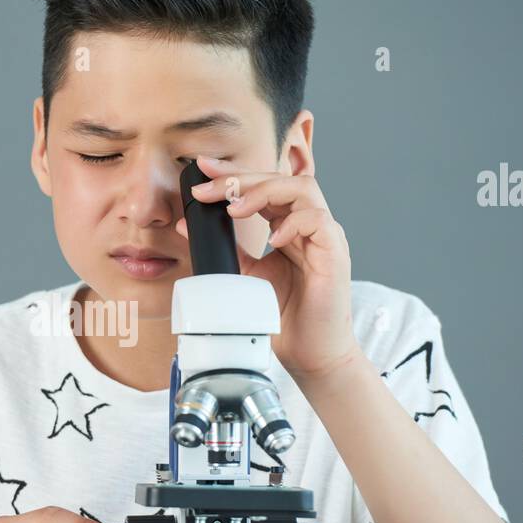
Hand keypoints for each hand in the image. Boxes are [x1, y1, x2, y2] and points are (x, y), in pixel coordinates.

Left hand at [176, 154, 361, 382]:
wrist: (309, 352)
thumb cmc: (284, 316)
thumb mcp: (245, 276)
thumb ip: (224, 248)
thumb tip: (186, 225)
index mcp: (286, 226)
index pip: (262, 186)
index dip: (233, 174)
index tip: (202, 169)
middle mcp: (307, 224)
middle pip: (279, 179)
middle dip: (241, 178)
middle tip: (208, 187)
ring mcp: (324, 236)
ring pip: (302, 188)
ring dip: (265, 192)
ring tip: (236, 209)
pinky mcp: (335, 252)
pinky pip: (318, 220)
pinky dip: (293, 223)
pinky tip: (273, 239)